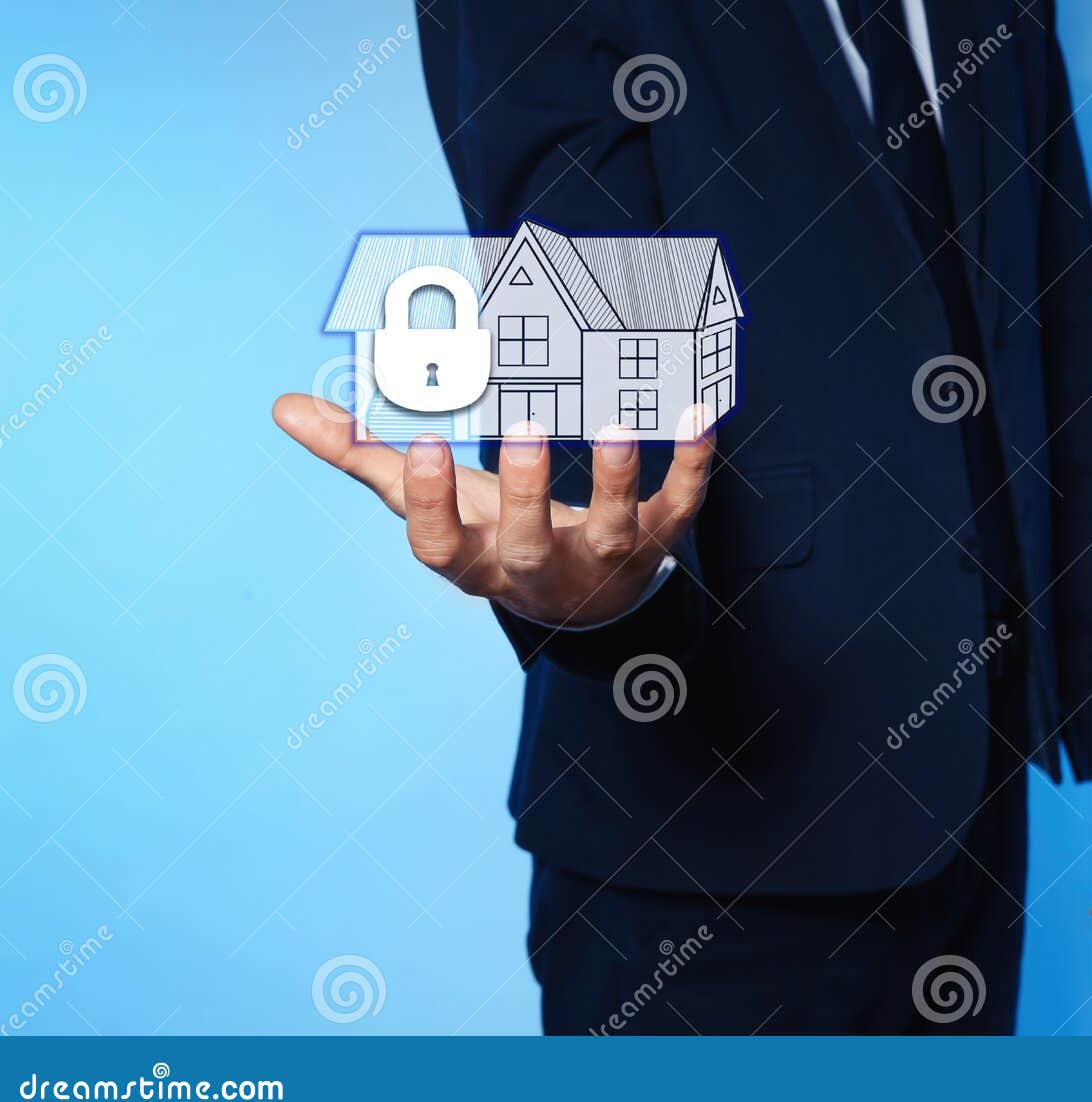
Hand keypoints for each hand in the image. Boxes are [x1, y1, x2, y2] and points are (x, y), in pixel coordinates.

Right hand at [271, 394, 713, 626]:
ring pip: (613, 529)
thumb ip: (366, 458)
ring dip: (615, 479)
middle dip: (522, 493)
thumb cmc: (493, 534)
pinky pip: (681, 507)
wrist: (584, 597)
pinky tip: (701, 412)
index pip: (440, 548)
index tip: (422, 444)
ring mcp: (603, 560)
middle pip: (525, 545)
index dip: (428, 503)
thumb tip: (284, 407)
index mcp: (475, 562)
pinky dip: (694, 464)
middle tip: (519, 427)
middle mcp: (538, 569)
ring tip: (617, 423)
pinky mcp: (658, 542)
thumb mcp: (434, 504)